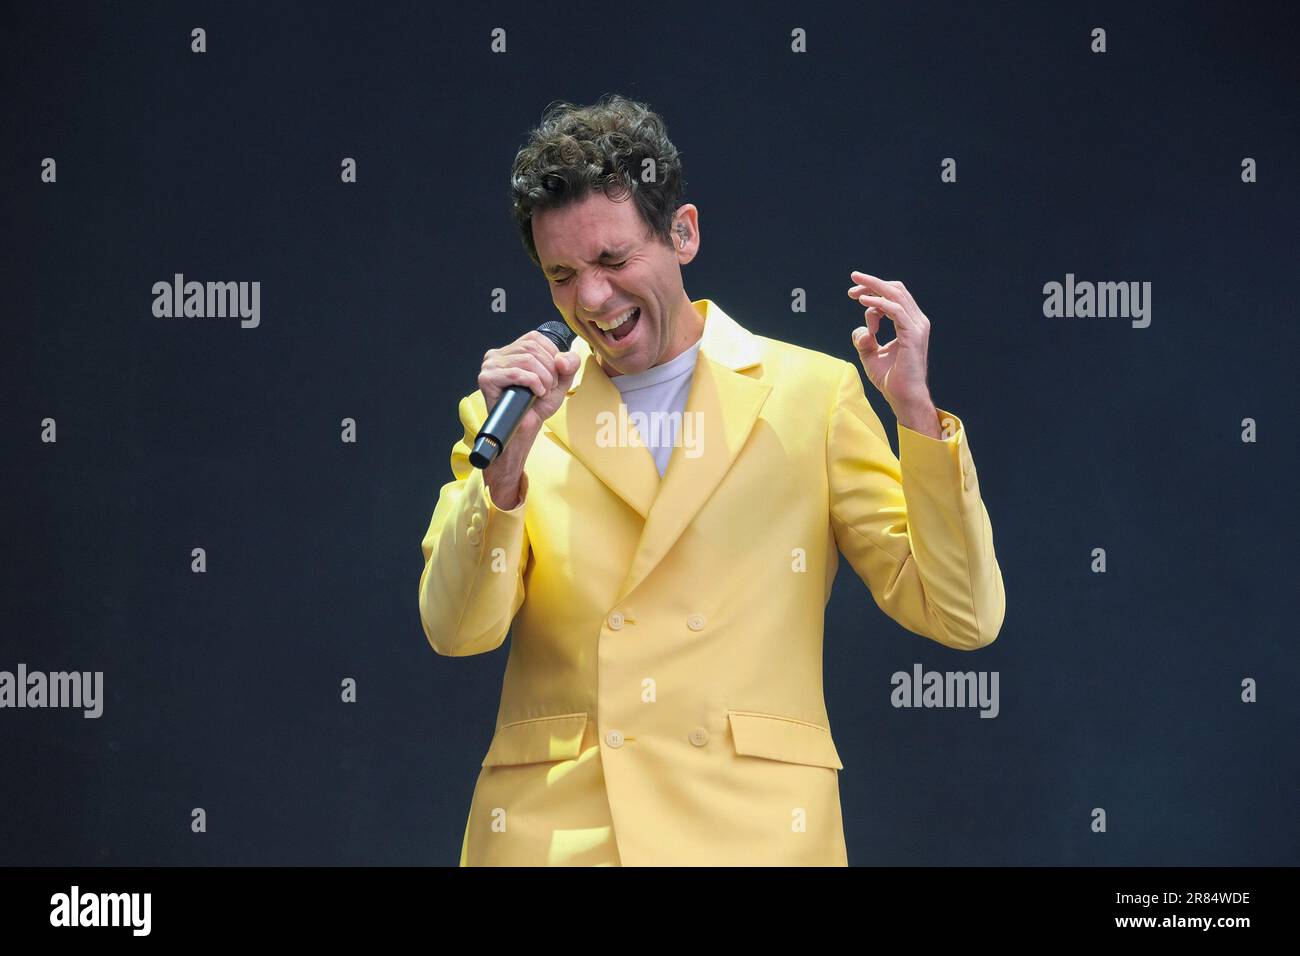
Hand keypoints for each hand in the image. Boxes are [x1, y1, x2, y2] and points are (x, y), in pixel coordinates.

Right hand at [478, 330, 581, 434]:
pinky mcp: (487, 378)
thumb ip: (569, 364)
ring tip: (543, 392)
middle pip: (531, 348)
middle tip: (550, 387)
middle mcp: (498, 354)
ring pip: (526, 359)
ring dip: (543, 378)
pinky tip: (536, 394)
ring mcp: (490, 365)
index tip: (554, 375)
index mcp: (512, 350)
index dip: (551, 355)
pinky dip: (532, 383)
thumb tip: (561, 359)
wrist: (525, 428)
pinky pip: (515, 373)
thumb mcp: (561, 381)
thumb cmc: (537, 406)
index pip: (534, 338)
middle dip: (549, 369)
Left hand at [845, 272, 935, 422]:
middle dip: (872, 283)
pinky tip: (863, 301)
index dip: (873, 291)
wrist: (903, 397)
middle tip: (852, 283)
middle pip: (896, 290)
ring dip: (874, 287)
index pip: (893, 296)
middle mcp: (916, 322)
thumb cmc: (891, 379)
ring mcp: (917, 327)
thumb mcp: (870, 355)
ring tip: (854, 291)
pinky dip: (878, 303)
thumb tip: (861, 331)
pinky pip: (895, 310)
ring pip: (896, 295)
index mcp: (909, 324)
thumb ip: (864, 340)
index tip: (854, 295)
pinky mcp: (913, 334)